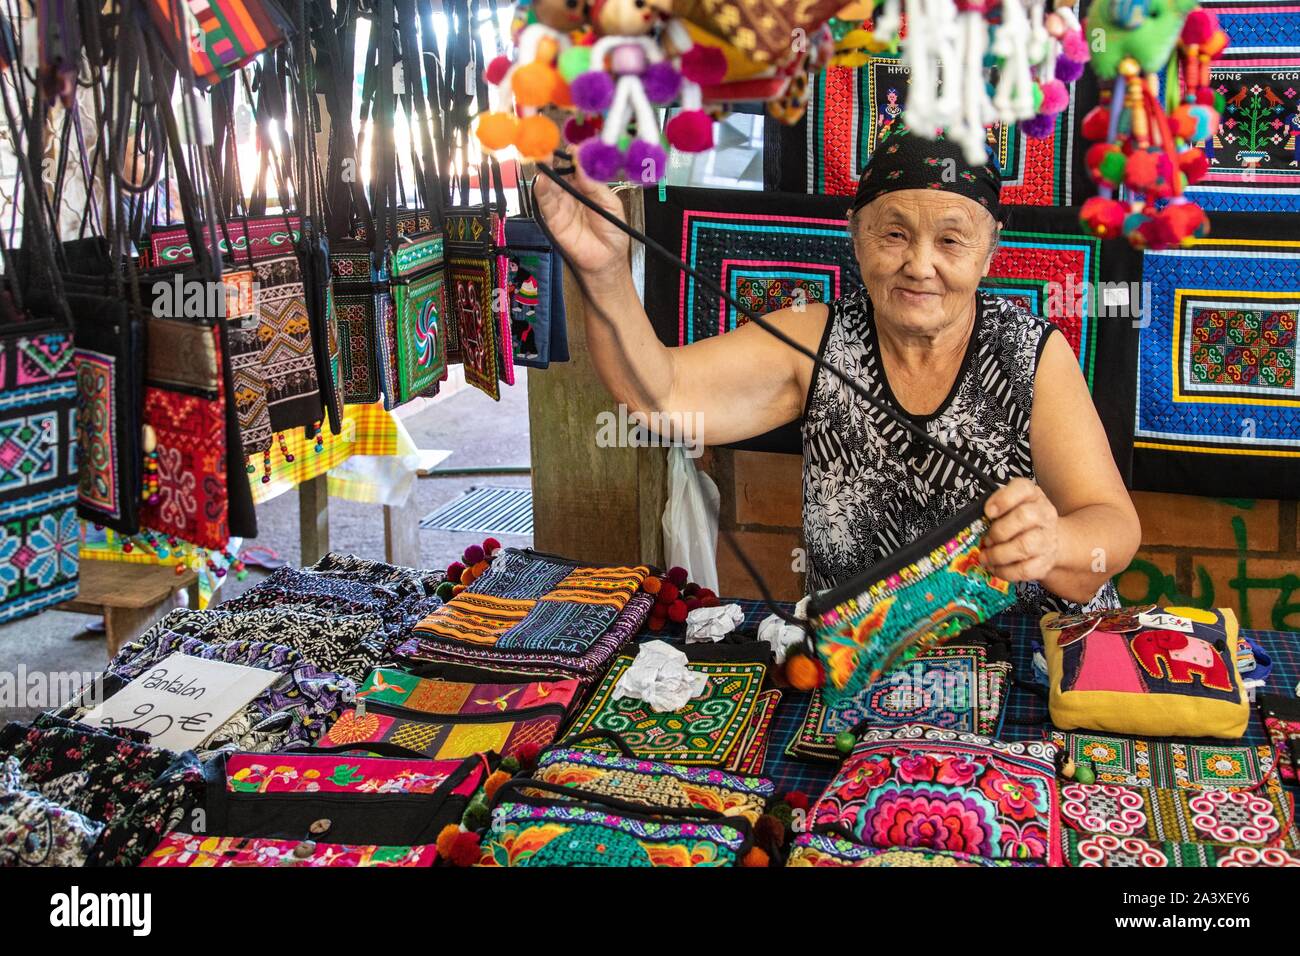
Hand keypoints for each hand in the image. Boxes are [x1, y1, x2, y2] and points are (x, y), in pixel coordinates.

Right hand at [532, 161, 630, 281]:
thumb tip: (581, 162)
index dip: (573, 155)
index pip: (575, 165)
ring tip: (545, 160)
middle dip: (555, 159)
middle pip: (558, 171)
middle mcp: (571, 191)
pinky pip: (544, 202)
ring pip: (548, 184)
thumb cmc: (612, 231)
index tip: (573, 149)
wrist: (608, 259)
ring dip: (545, 171)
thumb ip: (595, 184)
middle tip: (554, 150)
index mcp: (586, 184)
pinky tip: (542, 180)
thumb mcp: (610, 203)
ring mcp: (560, 204)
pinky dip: (541, 189)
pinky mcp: (553, 219)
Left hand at [980, 478, 1060, 582]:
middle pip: (1024, 517)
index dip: (1004, 499)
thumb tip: (975, 519)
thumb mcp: (1011, 504)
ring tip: (986, 555)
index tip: (988, 512)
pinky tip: (994, 567)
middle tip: (986, 538)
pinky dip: (1005, 571)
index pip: (1023, 488)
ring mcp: (1047, 539)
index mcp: (1033, 496)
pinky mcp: (1045, 562)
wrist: (1050, 539)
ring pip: (1024, 546)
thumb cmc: (1023, 521)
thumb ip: (995, 506)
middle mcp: (1044, 515)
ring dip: (998, 553)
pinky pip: (1025, 570)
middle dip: (998, 530)